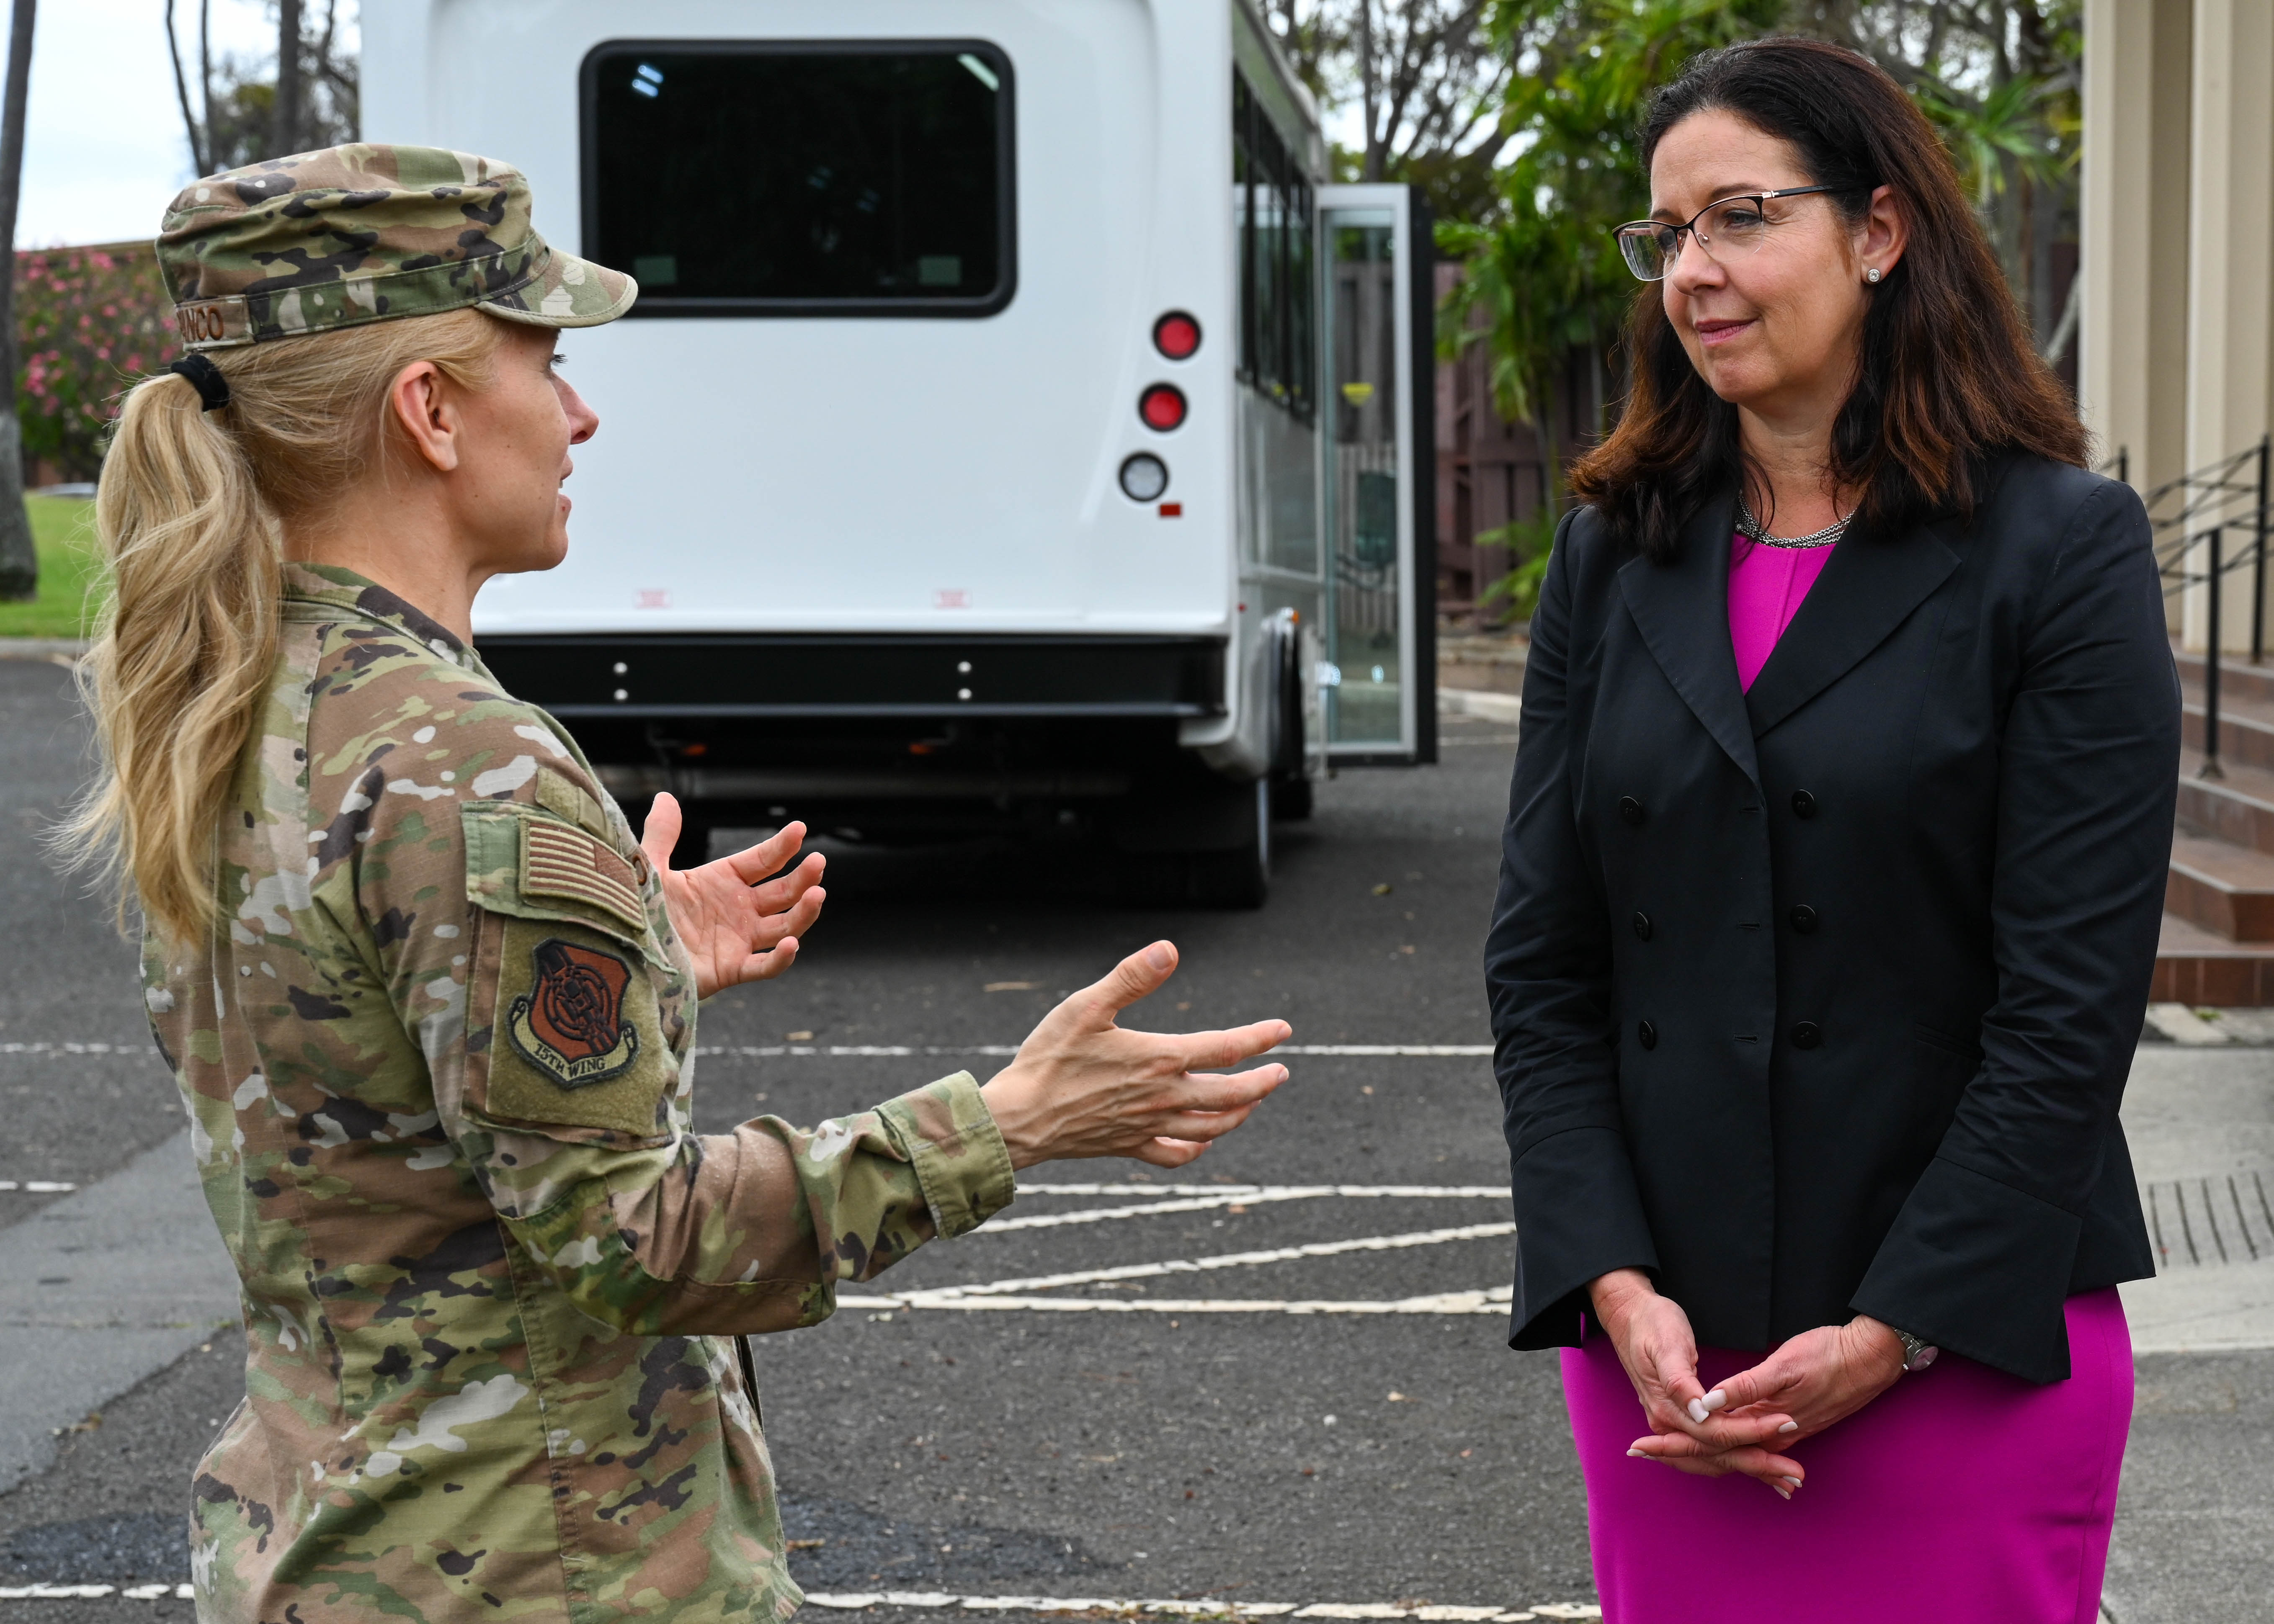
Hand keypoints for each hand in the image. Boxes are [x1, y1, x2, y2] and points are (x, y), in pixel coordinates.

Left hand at [640, 793, 825, 998]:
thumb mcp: (649, 869)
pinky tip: (793, 944)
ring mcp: (738, 941)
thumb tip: (666, 796)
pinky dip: (782, 958)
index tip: (800, 829)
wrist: (622, 955)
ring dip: (804, 912)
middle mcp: (737, 910)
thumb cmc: (636, 912)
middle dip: (803, 877)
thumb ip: (662, 834)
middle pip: (782, 892)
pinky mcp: (731, 970)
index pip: (762, 860)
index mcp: (722, 881)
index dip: (782, 845)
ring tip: (818, 895)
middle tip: (819, 862)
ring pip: (784, 926)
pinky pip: (765, 966)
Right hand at [980, 941, 1290, 1168]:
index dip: (1260, 1038)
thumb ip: (1132, 977)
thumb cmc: (1049, 1058)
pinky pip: (1173, 1156)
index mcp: (1159, 1058)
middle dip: (1263, 1083)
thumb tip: (1170, 950)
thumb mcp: (1087, 1005)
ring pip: (1211, 1128)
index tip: (1283, 1030)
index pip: (1226, 1048)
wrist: (1018, 1119)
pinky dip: (1195, 1149)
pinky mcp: (1128, 1147)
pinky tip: (1201, 1142)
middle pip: (1231, 1095)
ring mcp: (1148, 1126)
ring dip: (1239, 1114)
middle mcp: (1162, 1097)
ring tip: (1252, 1101)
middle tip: (1281, 1072)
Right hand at [1590, 1268, 1807, 1498]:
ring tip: (1786, 1478)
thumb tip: (1700, 1412)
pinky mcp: (1684, 1419)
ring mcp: (1675, 1424)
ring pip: (1717, 1457)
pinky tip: (1759, 1462)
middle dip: (1759, 1465)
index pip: (1716, 1432)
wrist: (1629, 1315)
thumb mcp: (1665, 1346)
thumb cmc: (1651, 1324)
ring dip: (1752, 1467)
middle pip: (1719, 1454)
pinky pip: (1713, 1448)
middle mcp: (1669, 1423)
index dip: (1752, 1432)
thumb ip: (1680, 1382)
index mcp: (1667, 1409)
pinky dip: (1737, 1458)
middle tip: (1796, 1476)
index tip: (1786, 1426)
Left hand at [1662, 1314, 1907, 1452]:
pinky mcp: (1788, 1423)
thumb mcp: (1785, 1366)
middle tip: (1638, 1451)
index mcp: (1765, 1425)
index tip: (1640, 1447)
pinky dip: (1725, 1448)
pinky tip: (1715, 1447)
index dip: (1673, 1444)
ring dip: (1697, 1453)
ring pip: (1729, 1451)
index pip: (1708, 1443)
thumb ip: (1746, 1388)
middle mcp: (1771, 1436)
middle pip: (1715, 1454)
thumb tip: (1708, 1404)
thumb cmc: (1828, 1356)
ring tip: (1661, 1451)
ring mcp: (1781, 1432)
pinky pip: (1747, 1444)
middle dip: (1676, 1453)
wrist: (1870, 1358)